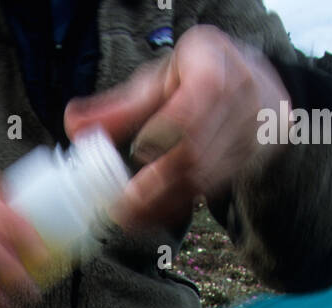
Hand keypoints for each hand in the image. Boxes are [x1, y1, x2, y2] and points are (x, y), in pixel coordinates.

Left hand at [65, 26, 289, 229]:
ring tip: (126, 219)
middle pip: (196, 150)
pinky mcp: (242, 164)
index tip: (138, 152)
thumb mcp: (160, 81)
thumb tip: (73, 124)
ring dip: (161, 204)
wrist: (258, 94)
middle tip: (120, 208)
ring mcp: (246, 134)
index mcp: (212, 63)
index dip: (167, 129)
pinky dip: (174, 208)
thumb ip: (119, 107)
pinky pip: (206, 193)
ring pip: (202, 179)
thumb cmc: (196, 80)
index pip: (197, 98)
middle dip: (156, 184)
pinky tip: (148, 218)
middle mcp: (238, 97)